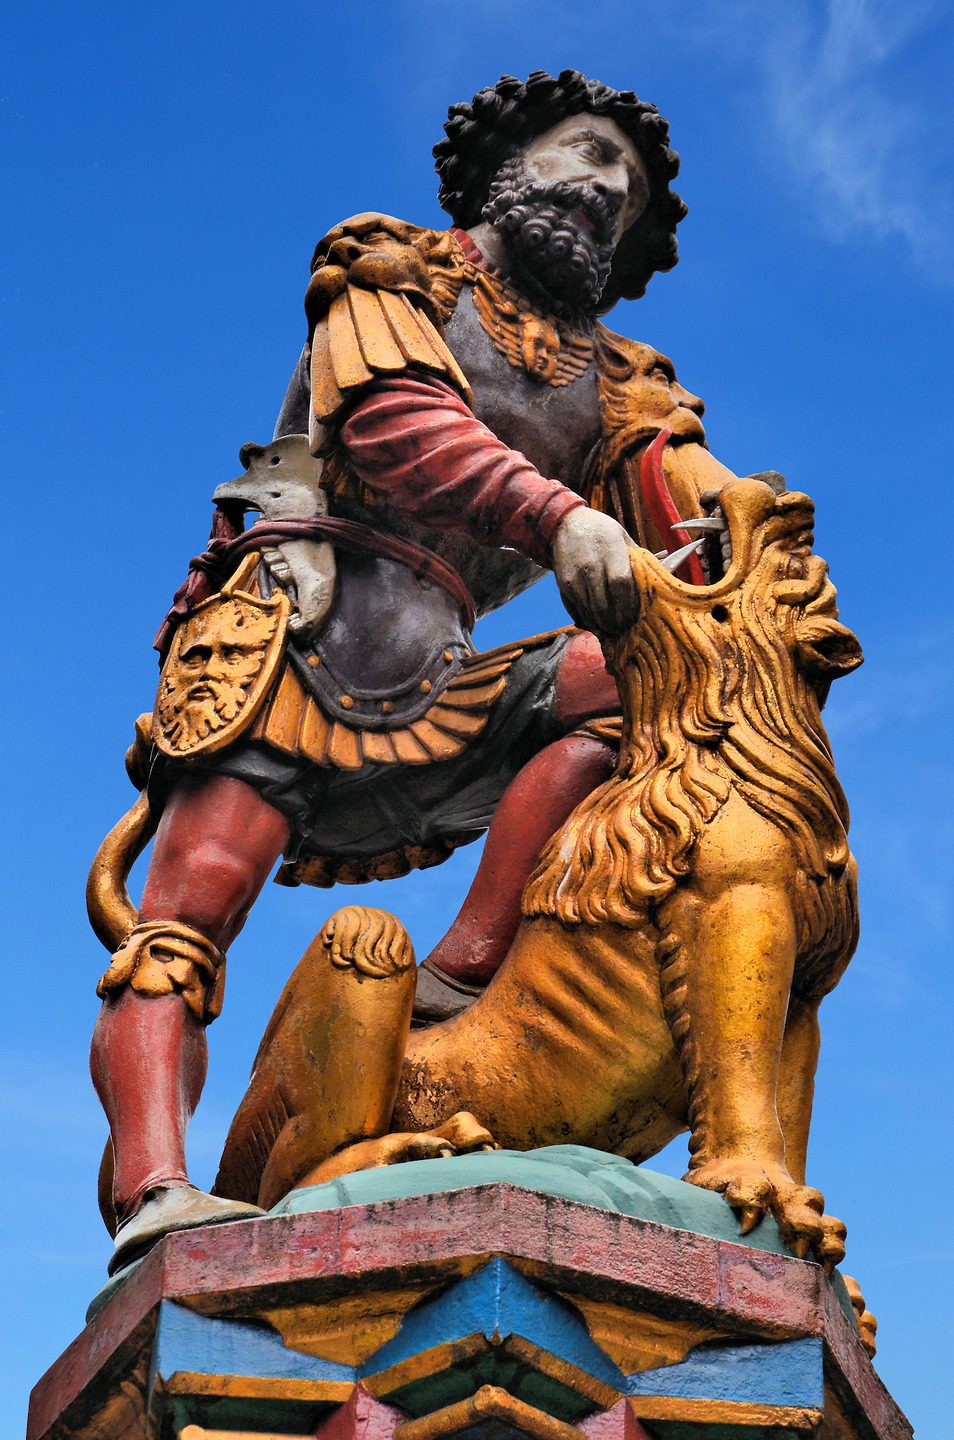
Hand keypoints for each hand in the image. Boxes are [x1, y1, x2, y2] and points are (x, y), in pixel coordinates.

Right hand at [551, 507, 638, 636]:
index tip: (634, 615)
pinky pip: (574, 610)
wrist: (565, 524)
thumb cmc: (601, 531)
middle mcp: (590, 565)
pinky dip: (586, 620)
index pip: (621, 583)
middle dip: (615, 622)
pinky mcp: (563, 584)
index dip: (628, 604)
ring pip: (588, 612)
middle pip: (603, 604)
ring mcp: (574, 576)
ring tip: (611, 630)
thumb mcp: (622, 537)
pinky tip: (595, 623)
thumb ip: (638, 559)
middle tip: (624, 629)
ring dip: (601, 625)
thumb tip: (662, 577)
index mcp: (610, 550)